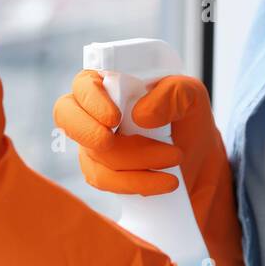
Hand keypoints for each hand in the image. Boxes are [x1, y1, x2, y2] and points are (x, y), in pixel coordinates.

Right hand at [54, 70, 248, 265]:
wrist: (197, 156)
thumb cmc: (186, 116)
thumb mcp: (191, 96)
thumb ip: (172, 94)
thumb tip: (140, 115)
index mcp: (110, 82)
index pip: (83, 84)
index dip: (91, 100)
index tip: (114, 119)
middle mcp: (93, 111)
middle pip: (66, 116)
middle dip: (86, 132)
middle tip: (110, 141)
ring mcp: (93, 143)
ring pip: (93, 155)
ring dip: (134, 161)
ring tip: (175, 157)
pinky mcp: (101, 171)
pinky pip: (106, 181)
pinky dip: (137, 183)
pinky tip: (165, 181)